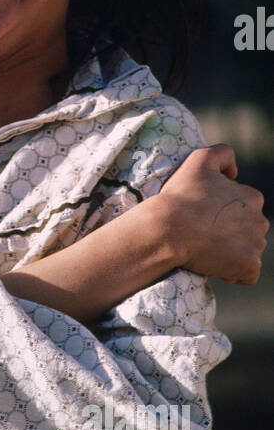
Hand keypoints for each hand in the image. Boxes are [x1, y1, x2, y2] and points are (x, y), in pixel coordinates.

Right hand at [158, 145, 267, 283]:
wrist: (169, 227)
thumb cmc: (180, 195)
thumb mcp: (199, 159)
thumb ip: (222, 154)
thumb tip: (234, 171)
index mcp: (252, 197)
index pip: (244, 210)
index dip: (224, 216)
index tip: (205, 220)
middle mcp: (260, 220)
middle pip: (249, 232)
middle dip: (232, 235)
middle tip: (204, 237)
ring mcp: (256, 244)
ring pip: (249, 252)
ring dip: (232, 254)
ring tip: (207, 253)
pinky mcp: (249, 265)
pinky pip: (249, 275)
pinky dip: (236, 274)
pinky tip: (218, 270)